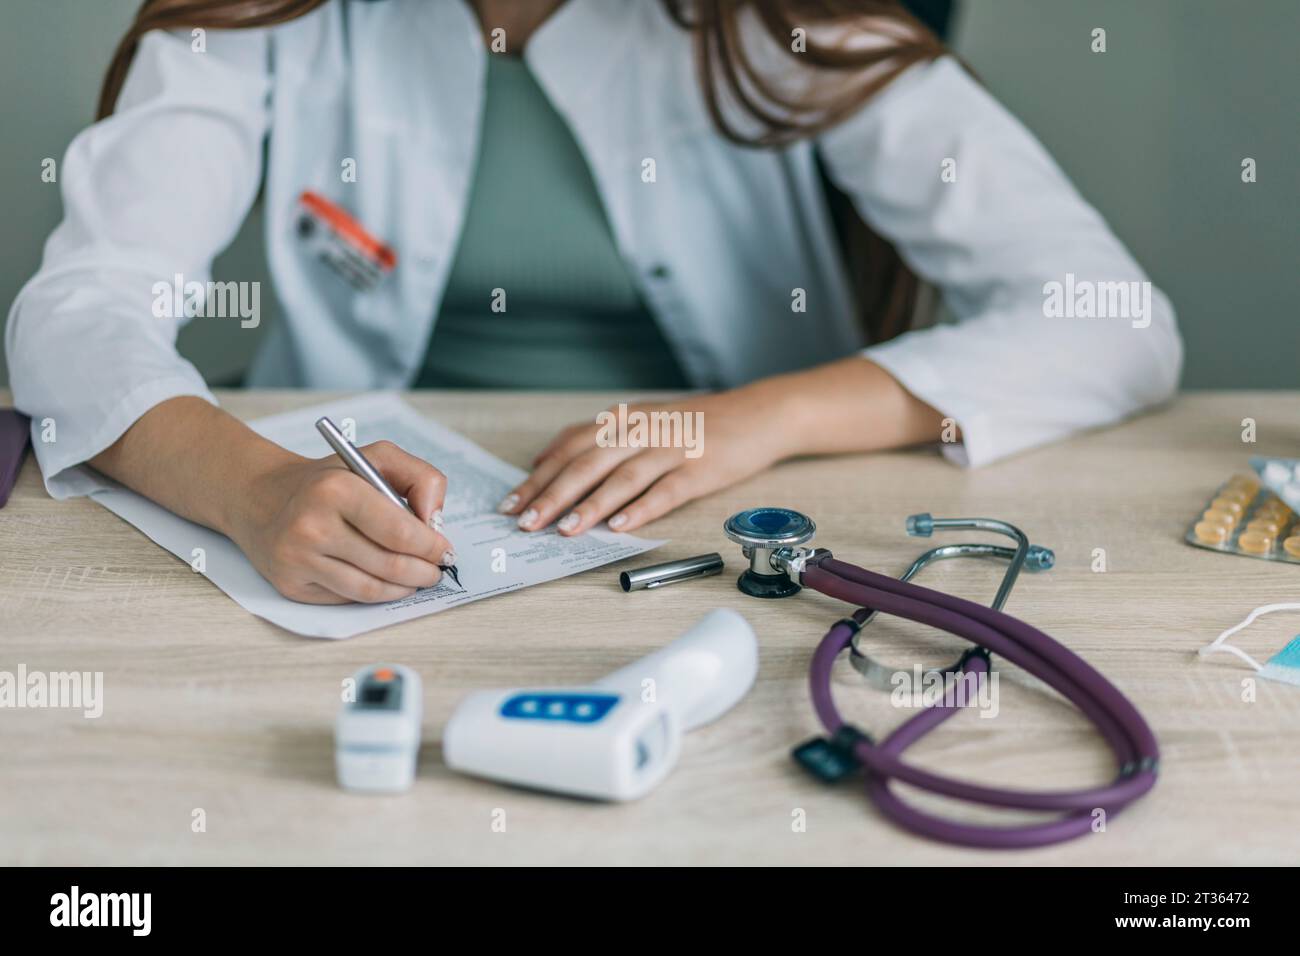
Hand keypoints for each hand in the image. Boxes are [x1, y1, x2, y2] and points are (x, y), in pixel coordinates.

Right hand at [228, 441, 455, 603]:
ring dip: (404, 588)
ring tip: (417, 578)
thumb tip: (435, 522)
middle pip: (390, 565)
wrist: (262, 497)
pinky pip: (347, 598)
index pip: (400, 532)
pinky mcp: (290, 584)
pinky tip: (384, 582)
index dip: (431, 547)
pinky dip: (374, 594)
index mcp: (336, 489)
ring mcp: (298, 559)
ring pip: (371, 590)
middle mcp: (312, 525)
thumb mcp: (376, 458)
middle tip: (436, 570)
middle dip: (424, 571)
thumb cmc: (329, 479)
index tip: (445, 551)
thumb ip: (420, 478)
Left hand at [498, 386, 793, 534]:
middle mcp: (643, 431)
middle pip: (588, 462)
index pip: (570, 447)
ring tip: (564, 528)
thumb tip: (546, 459)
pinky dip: (640, 509)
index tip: (511, 502)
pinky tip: (619, 527)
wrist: (758, 415)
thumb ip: (598, 437)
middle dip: (552, 494)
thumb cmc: (696, 423)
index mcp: (624, 420)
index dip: (539, 475)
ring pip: (622, 477)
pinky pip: (665, 491)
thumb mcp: (643, 419)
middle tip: (525, 521)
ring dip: (590, 505)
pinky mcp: (701, 469)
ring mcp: (673, 449)